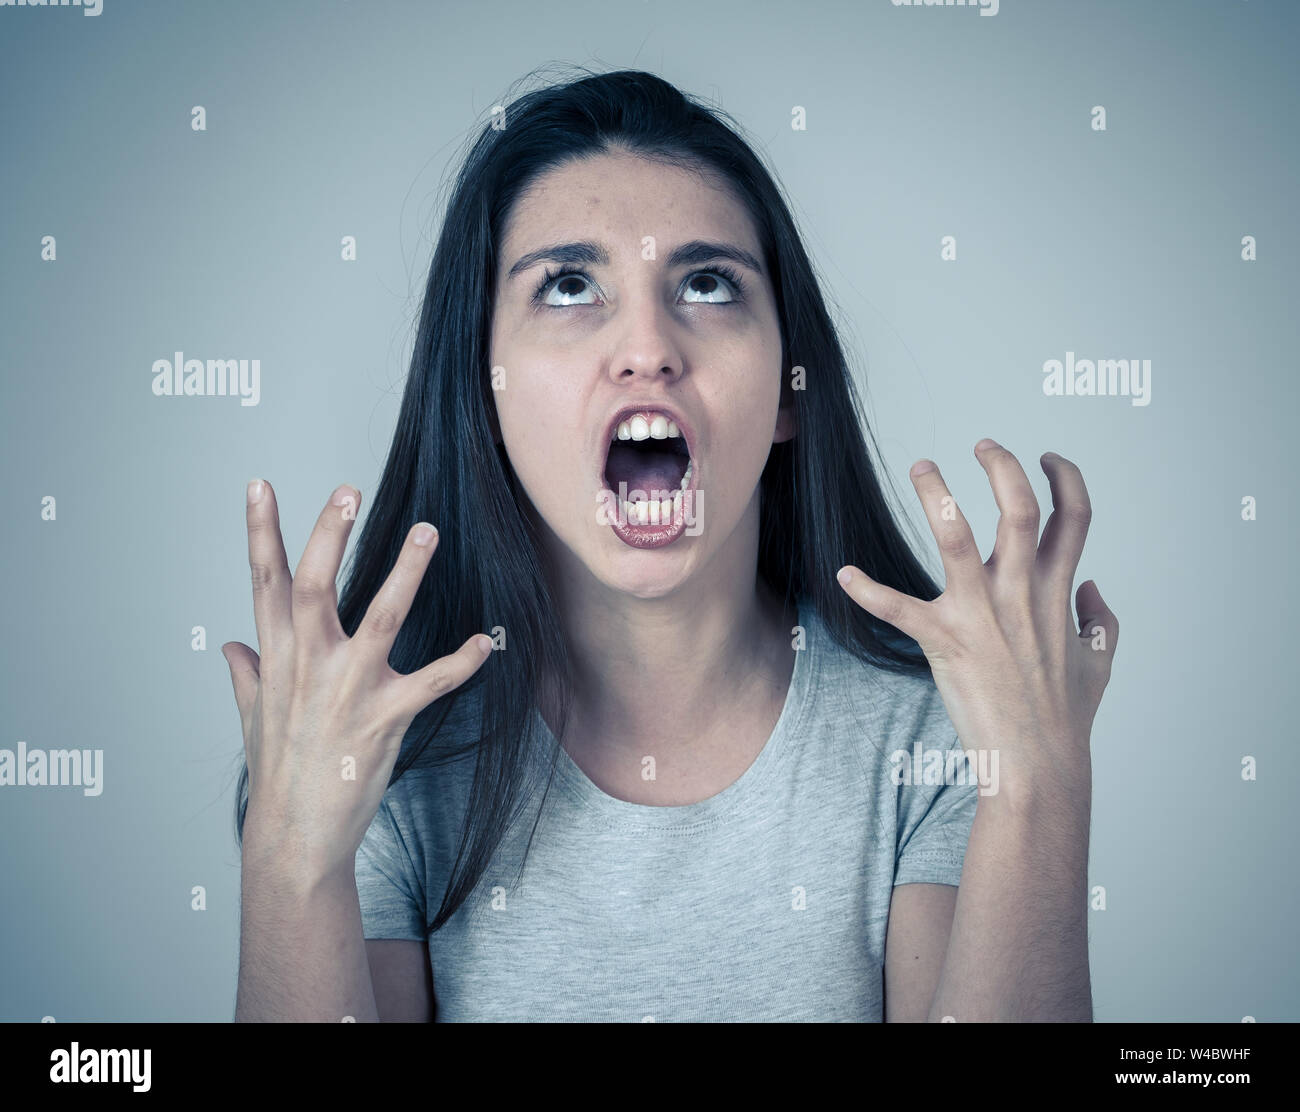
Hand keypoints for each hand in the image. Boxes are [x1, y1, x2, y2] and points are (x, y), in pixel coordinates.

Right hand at [222, 480, 491, 879]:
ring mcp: (347, 692)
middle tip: (348, 490)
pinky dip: (462, 661)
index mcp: (278, 657)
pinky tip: (487, 640)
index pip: (264, 582)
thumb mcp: (254, 718)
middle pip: (314, 587)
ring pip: (379, 619)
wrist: (295, 837)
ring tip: (427, 530)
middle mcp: (309, 667)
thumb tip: (231, 646)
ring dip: (405, 573)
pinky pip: (431, 683)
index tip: (260, 484)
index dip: (260, 531)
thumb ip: (246, 675)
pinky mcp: (383, 720)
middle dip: (329, 536)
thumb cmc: (280, 773)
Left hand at [836, 440, 1117, 797]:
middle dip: (1003, 466)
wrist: (1037, 764)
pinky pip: (898, 608)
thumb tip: (1091, 588)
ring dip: (939, 495)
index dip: (1066, 478)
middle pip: (1020, 509)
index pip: (1075, 517)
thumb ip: (1100, 619)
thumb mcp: (1099, 662)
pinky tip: (844, 574)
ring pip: (957, 537)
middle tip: (982, 442)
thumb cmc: (1065, 717)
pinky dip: (868, 590)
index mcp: (1059, 592)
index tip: (1047, 457)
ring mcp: (982, 615)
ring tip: (923, 466)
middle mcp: (1023, 594)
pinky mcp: (944, 641)